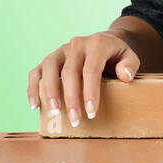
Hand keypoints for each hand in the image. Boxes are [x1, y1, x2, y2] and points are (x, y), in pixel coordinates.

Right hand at [27, 31, 141, 126]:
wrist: (105, 43)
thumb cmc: (117, 56)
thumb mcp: (130, 56)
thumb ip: (130, 65)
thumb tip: (124, 76)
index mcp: (97, 44)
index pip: (91, 69)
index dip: (91, 91)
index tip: (91, 112)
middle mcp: (76, 44)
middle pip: (70, 71)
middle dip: (71, 98)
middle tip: (76, 120)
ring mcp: (60, 51)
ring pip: (49, 69)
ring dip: (49, 92)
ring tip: (55, 113)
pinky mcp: (50, 59)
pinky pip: (36, 71)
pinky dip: (33, 87)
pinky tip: (35, 105)